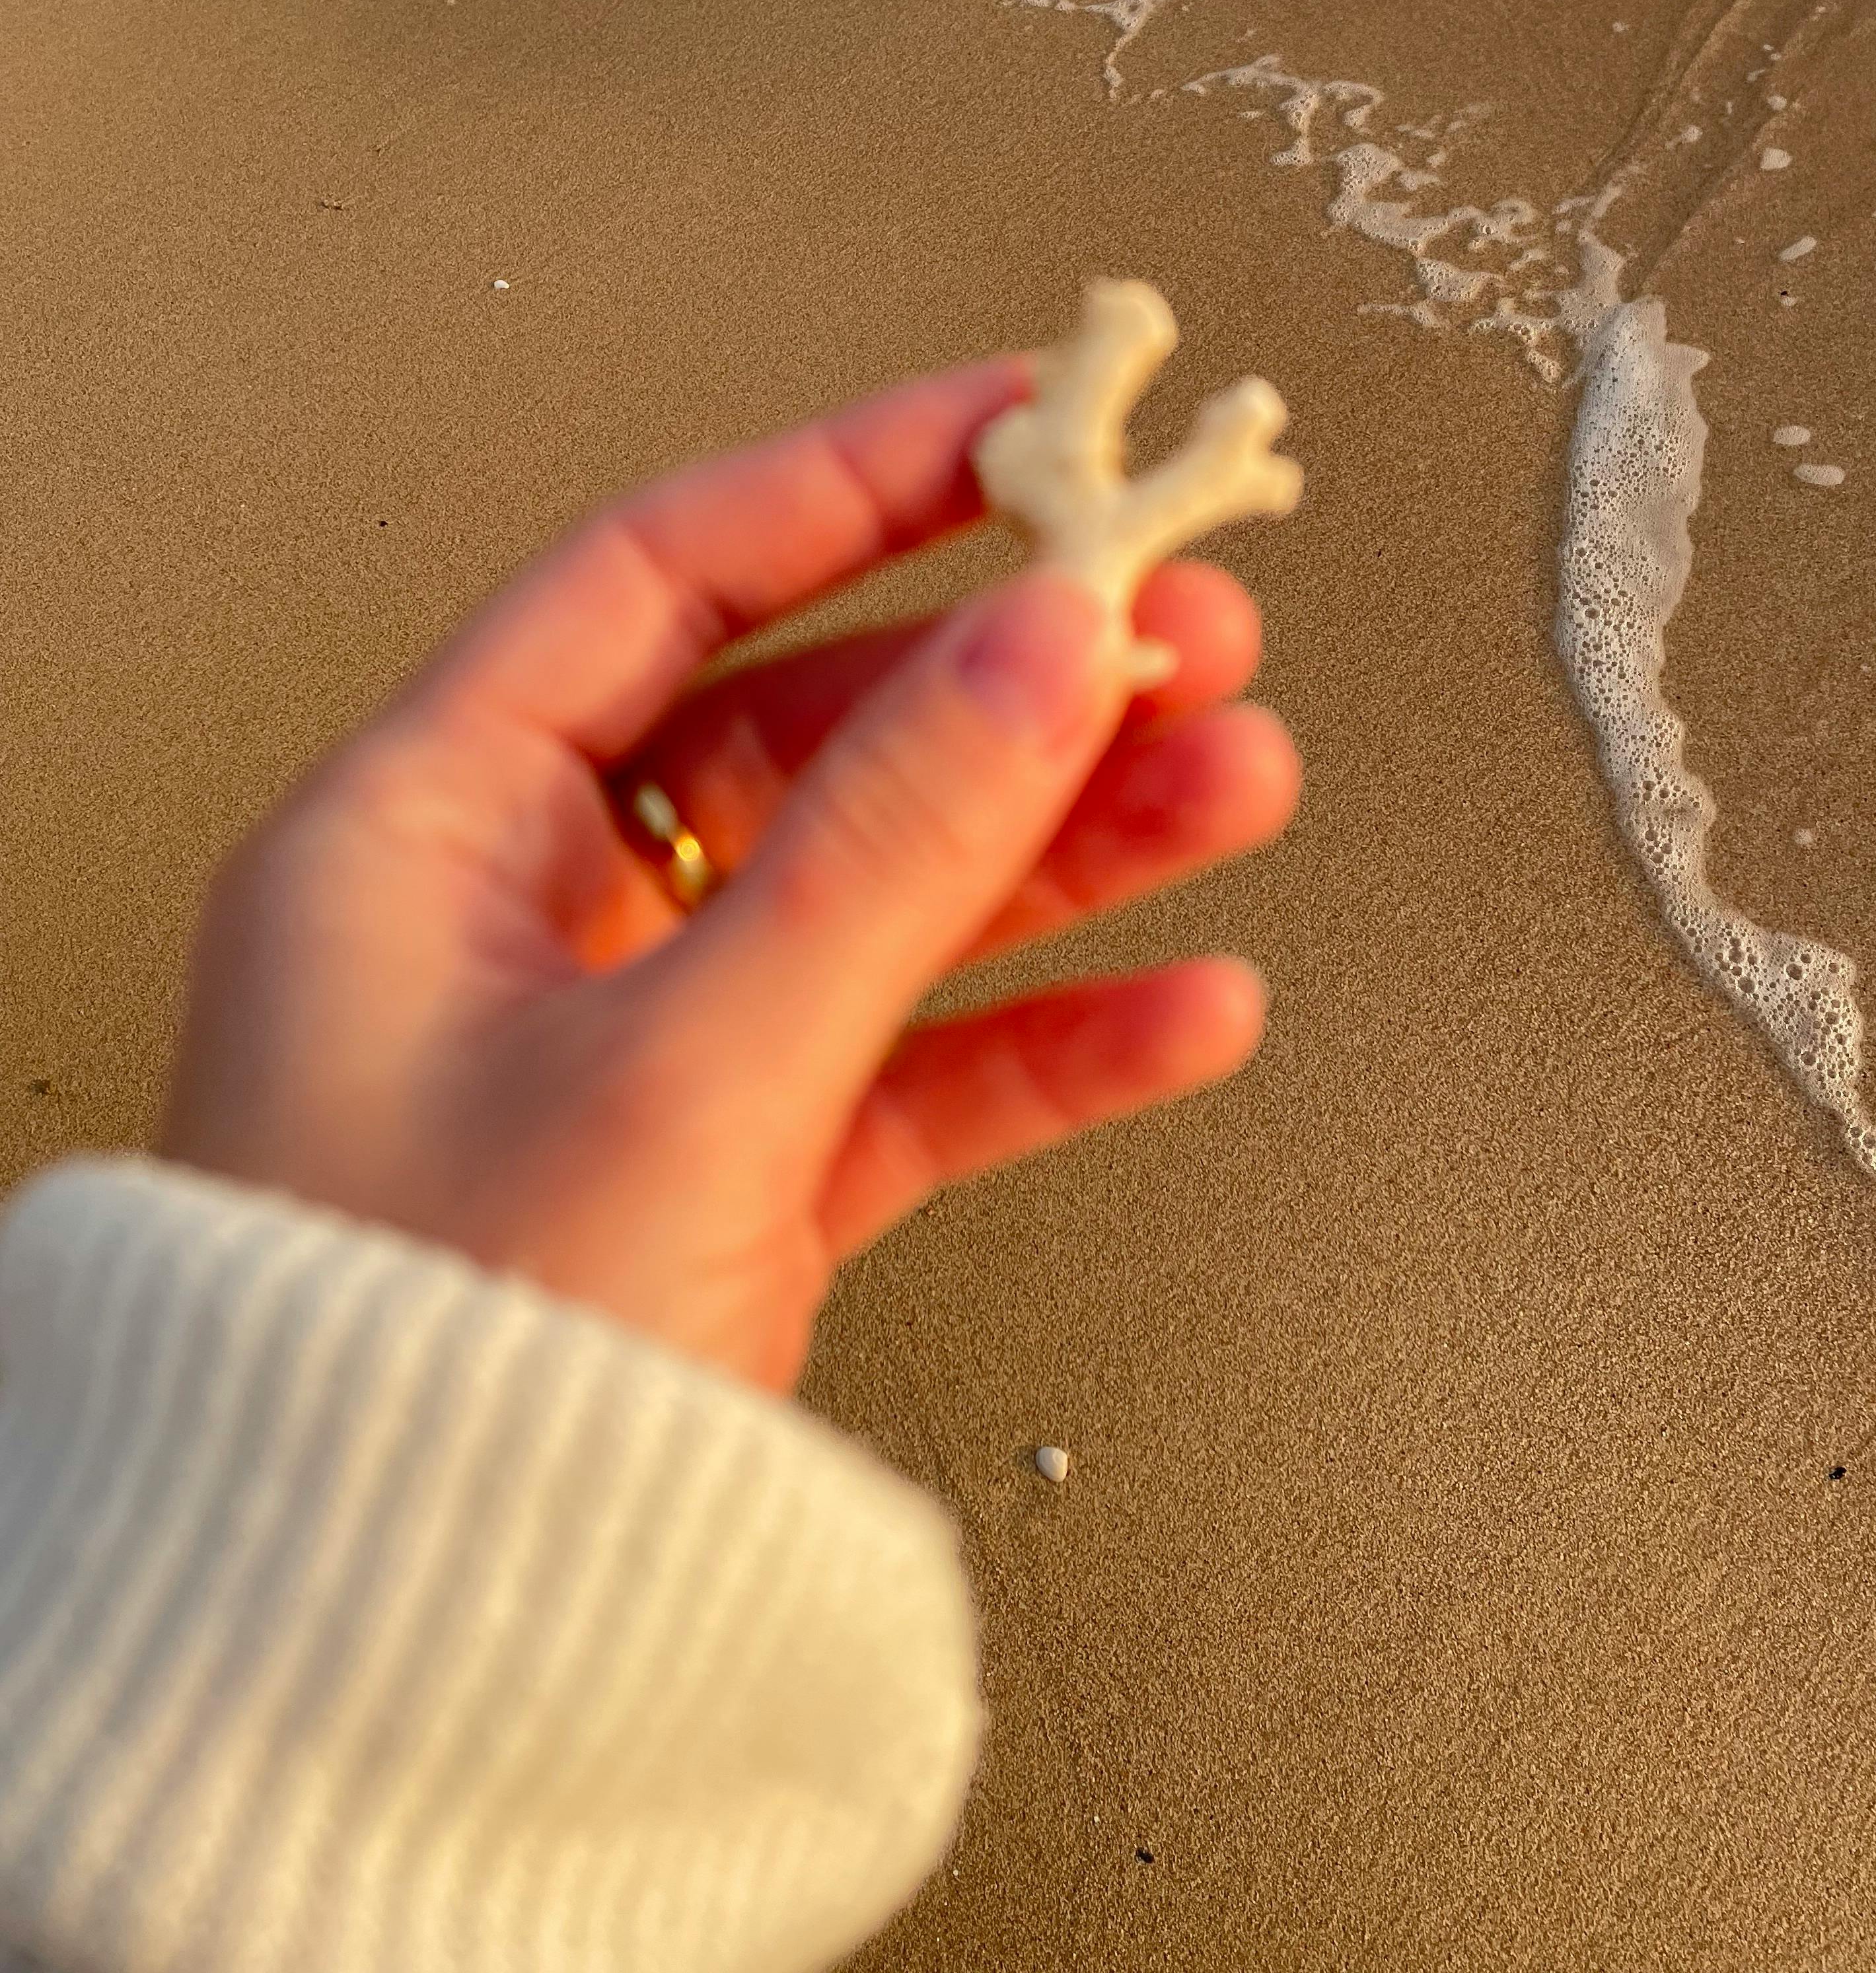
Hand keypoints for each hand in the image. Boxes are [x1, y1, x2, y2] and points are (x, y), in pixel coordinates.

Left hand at [161, 359, 1300, 1390]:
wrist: (400, 1688)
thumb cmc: (417, 1383)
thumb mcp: (681, 1076)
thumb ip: (885, 849)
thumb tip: (1044, 643)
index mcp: (426, 836)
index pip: (663, 577)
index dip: (852, 480)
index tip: (1019, 423)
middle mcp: (526, 921)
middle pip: (809, 730)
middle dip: (1009, 682)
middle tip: (1183, 623)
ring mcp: (642, 1048)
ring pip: (886, 892)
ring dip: (1070, 839)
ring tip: (1238, 779)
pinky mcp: (730, 1180)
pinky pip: (913, 1067)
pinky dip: (1049, 1036)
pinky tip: (1186, 1003)